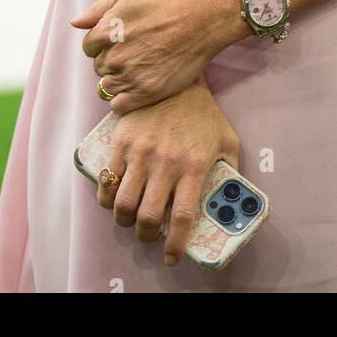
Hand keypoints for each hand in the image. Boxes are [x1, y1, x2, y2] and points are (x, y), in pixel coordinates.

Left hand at [70, 0, 232, 113]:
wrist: (199, 21)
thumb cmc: (167, 3)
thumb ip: (98, 8)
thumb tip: (75, 23)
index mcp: (106, 31)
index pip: (89, 47)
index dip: (103, 44)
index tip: (120, 43)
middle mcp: (114, 55)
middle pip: (98, 67)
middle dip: (112, 62)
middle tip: (134, 55)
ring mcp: (129, 76)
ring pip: (107, 87)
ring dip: (118, 80)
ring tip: (138, 71)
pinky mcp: (145, 93)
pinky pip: (118, 105)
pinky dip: (124, 100)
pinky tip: (138, 88)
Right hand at [96, 77, 240, 266]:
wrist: (176, 78)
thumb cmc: (204, 112)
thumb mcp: (227, 139)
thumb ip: (230, 168)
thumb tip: (230, 198)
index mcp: (194, 166)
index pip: (181, 217)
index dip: (175, 244)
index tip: (171, 257)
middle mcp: (165, 163)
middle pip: (147, 217)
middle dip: (145, 235)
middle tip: (147, 235)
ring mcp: (140, 152)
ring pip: (123, 203)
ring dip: (124, 220)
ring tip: (130, 218)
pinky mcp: (122, 141)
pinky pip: (106, 179)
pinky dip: (106, 197)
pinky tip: (114, 199)